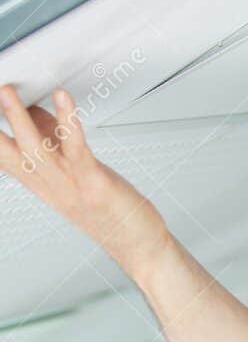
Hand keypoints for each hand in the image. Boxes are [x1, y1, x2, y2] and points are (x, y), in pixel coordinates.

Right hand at [0, 83, 170, 279]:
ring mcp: (72, 188)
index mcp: (44, 187)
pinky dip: (68, 123)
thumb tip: (36, 113)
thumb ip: (53, 144)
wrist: (140, 248)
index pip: (6, 161)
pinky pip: (77, 150)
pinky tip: (62, 100)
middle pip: (14, 155)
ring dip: (20, 121)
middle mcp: (53, 189)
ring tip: (7, 93)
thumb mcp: (73, 177)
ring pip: (37, 153)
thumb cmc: (112, 213)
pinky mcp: (95, 185)